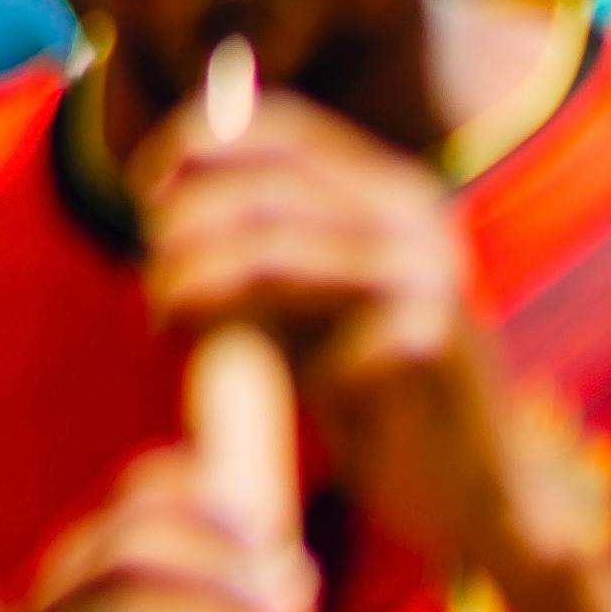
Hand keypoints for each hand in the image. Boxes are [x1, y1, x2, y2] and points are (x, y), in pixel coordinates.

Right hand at [0, 443, 312, 611]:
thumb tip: (296, 569)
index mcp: (93, 565)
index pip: (148, 488)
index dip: (215, 497)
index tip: (280, 535)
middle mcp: (63, 588)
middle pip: (141, 522)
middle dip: (228, 546)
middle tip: (300, 584)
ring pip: (129, 570)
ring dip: (222, 591)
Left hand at [137, 89, 579, 580]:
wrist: (467, 484)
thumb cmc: (364, 387)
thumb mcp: (295, 302)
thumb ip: (247, 246)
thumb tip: (155, 190)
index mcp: (389, 190)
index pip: (281, 127)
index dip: (197, 144)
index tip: (143, 189)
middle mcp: (418, 217)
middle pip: (263, 188)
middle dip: (182, 227)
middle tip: (151, 282)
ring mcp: (432, 276)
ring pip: (275, 255)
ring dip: (199, 285)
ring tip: (165, 318)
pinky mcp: (435, 343)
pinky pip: (313, 339)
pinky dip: (265, 360)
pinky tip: (256, 387)